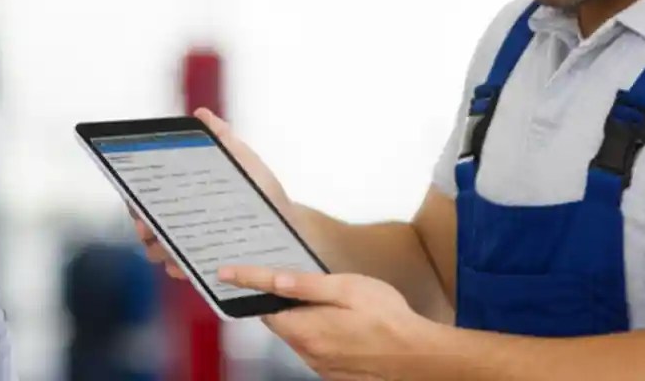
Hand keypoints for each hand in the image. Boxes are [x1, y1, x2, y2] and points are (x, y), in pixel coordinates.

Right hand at [130, 108, 295, 280]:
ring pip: (161, 252)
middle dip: (142, 225)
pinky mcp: (206, 268)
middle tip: (146, 225)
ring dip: (158, 250)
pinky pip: (184, 271)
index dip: (137, 197)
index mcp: (186, 196)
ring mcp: (193, 247)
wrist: (291, 226)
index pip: (150, 196)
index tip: (136, 197)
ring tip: (165, 248)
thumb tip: (202, 115)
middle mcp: (183, 223)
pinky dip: (179, 269)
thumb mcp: (245, 163)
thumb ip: (223, 139)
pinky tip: (182, 266)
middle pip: (148, 226)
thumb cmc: (265, 193)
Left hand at [218, 266, 430, 380]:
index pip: (264, 307)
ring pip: (298, 336)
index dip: (247, 286)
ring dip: (303, 319)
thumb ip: (308, 286)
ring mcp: (320, 365)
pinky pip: (316, 349)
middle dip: (281, 302)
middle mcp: (307, 351)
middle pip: (280, 322)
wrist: (418, 357)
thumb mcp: (348, 288)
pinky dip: (319, 335)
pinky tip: (343, 327)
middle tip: (294, 282)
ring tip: (333, 305)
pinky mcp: (334, 373)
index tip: (225, 275)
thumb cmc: (388, 318)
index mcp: (306, 328)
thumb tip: (274, 280)